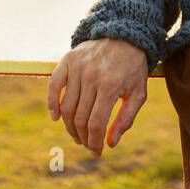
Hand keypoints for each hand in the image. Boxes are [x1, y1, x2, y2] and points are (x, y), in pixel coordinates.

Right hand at [47, 38, 148, 155]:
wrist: (125, 36)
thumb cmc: (132, 68)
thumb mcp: (138, 93)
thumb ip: (126, 119)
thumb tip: (110, 144)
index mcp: (110, 86)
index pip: (96, 123)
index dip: (94, 142)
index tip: (96, 153)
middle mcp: (91, 76)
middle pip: (79, 118)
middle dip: (83, 138)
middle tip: (87, 144)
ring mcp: (77, 67)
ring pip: (66, 107)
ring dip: (69, 127)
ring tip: (77, 135)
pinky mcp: (67, 60)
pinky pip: (53, 85)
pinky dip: (51, 103)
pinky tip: (56, 117)